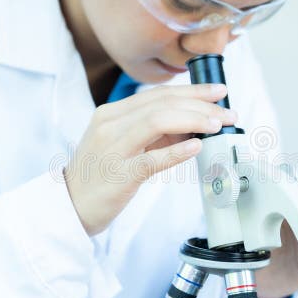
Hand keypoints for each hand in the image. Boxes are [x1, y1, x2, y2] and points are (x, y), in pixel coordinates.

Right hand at [63, 83, 236, 235]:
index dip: (192, 91)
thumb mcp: (123, 145)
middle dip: (201, 105)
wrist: (69, 206)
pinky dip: (177, 151)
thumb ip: (154, 133)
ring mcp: (113, 148)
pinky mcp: (119, 174)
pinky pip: (152, 158)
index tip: (218, 92)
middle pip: (162, 104)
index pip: (158, 94)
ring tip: (217, 125)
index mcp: (111, 114)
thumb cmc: (99, 176)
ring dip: (193, 120)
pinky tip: (197, 147)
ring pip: (157, 122)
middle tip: (227, 113)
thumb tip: (194, 126)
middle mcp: (110, 125)